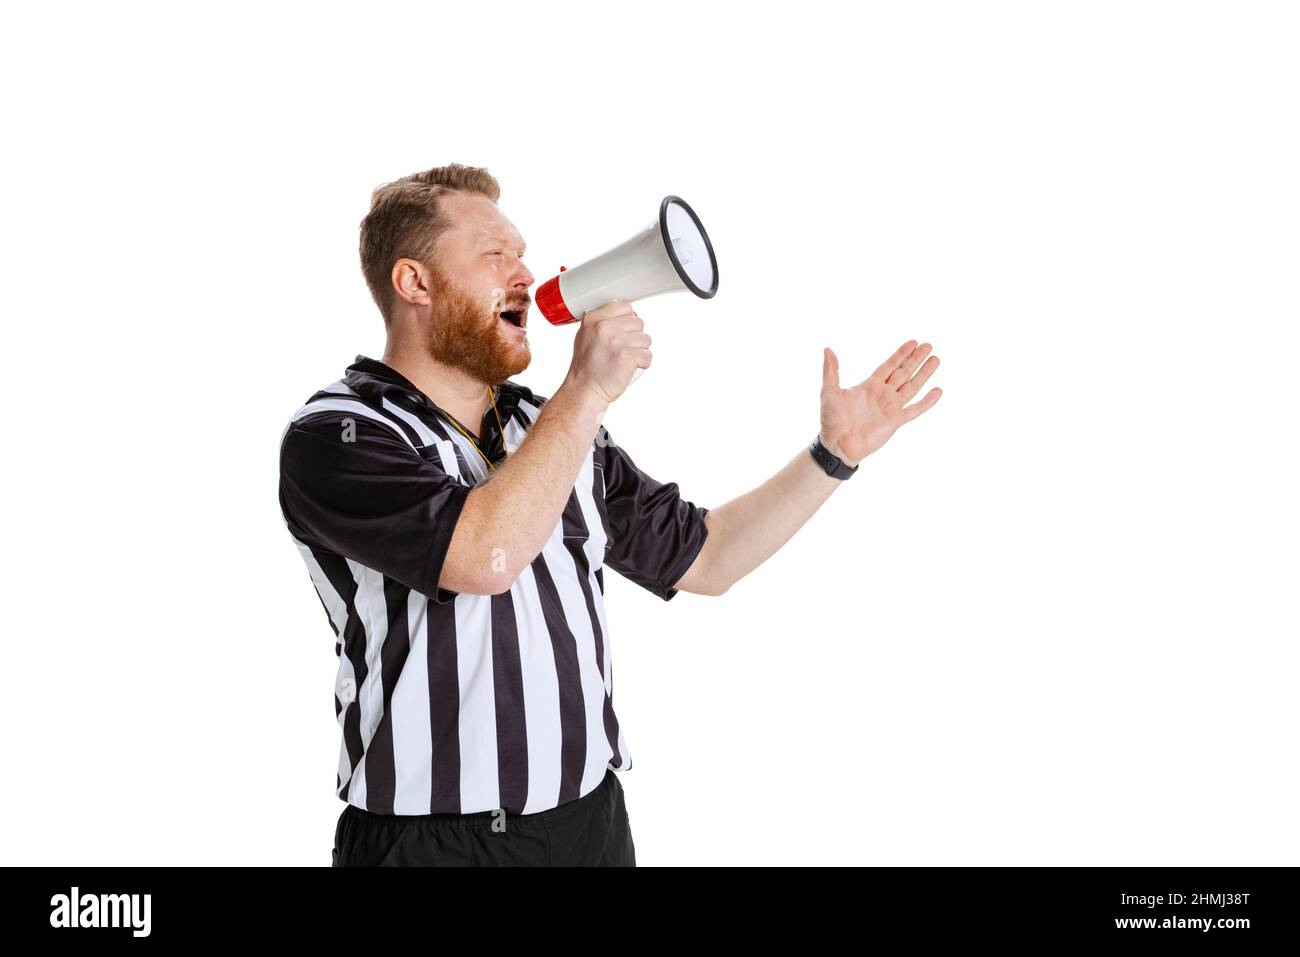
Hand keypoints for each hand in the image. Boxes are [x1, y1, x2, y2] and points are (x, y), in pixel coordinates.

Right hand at [563, 299, 651, 404]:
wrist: (584, 390)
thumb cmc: (586, 367)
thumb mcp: (586, 335)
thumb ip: (602, 321)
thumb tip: (627, 314)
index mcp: (593, 319)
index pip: (625, 306)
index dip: (628, 319)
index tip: (623, 331)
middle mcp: (603, 327)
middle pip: (638, 322)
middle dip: (635, 337)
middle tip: (623, 349)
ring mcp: (616, 341)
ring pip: (645, 339)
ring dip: (640, 351)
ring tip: (626, 360)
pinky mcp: (627, 356)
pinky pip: (647, 356)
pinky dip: (643, 364)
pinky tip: (631, 368)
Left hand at [819, 340, 941, 465]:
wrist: (837, 444)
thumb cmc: (831, 420)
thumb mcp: (829, 391)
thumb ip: (831, 370)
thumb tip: (828, 349)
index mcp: (869, 386)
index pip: (889, 365)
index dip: (901, 354)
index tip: (913, 342)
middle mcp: (883, 394)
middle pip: (904, 372)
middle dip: (915, 359)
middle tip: (928, 345)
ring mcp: (891, 407)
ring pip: (912, 386)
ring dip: (924, 373)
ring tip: (936, 359)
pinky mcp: (896, 421)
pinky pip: (915, 409)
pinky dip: (927, 401)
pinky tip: (938, 391)